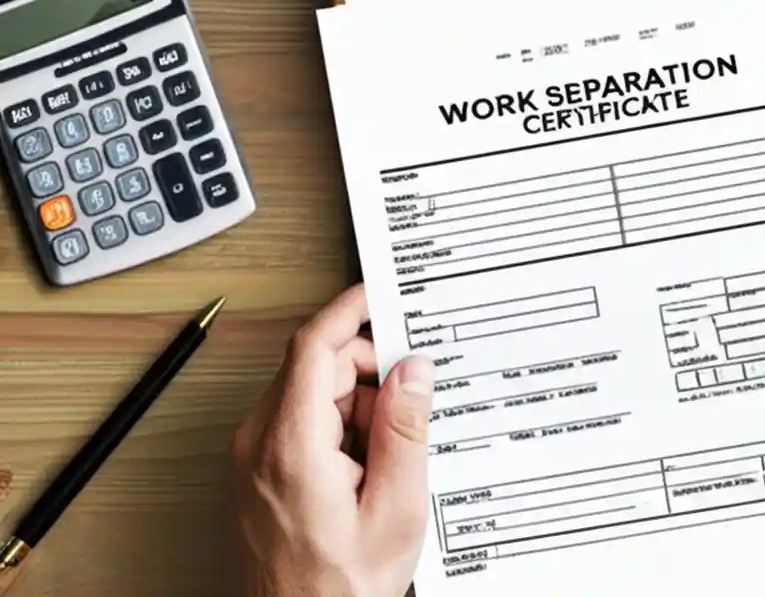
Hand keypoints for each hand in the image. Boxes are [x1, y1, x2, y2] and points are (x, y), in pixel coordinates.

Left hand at [231, 284, 435, 596]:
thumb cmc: (339, 588)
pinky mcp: (259, 469)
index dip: (348, 311)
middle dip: (369, 376)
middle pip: (316, 369)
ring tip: (388, 462)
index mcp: (291, 444)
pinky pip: (302, 424)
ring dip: (357, 409)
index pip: (313, 347)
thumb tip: (412, 371)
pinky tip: (367, 471)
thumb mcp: (395, 510)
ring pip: (312, 396)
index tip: (377, 294)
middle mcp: (260, 442)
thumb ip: (405, 432)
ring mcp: (254, 456)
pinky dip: (340, 430)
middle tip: (411, 407)